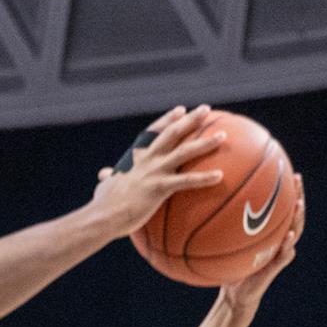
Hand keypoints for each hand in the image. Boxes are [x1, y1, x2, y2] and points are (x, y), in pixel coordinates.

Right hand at [88, 105, 226, 238]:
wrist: (103, 216)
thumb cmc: (103, 205)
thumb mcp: (105, 186)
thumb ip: (108, 178)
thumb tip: (103, 175)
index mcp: (136, 157)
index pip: (153, 132)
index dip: (168, 120)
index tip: (181, 110)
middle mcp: (147, 159)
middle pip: (173, 133)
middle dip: (190, 120)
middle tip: (206, 110)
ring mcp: (154, 172)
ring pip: (185, 152)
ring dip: (205, 142)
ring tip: (223, 135)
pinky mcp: (160, 188)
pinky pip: (187, 181)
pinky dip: (204, 178)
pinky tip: (220, 176)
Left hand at [218, 176, 303, 316]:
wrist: (235, 295)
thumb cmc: (227, 268)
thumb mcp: (220, 245)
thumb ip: (215, 228)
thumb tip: (195, 206)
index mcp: (266, 230)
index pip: (277, 205)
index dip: (280, 187)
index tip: (280, 166)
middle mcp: (276, 238)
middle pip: (291, 212)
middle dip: (296, 194)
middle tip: (297, 178)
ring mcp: (279, 252)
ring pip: (295, 231)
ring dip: (298, 217)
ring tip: (299, 204)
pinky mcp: (275, 267)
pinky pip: (285, 255)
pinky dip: (288, 246)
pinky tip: (289, 239)